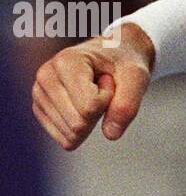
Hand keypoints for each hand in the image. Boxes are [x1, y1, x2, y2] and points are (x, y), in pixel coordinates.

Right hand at [31, 22, 153, 149]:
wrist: (112, 55)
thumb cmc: (123, 64)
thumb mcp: (136, 77)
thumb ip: (127, 105)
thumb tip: (111, 135)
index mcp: (66, 61)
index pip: (90, 107)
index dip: (109, 99)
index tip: (108, 79)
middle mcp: (45, 76)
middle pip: (78, 124)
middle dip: (100, 112)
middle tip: (102, 88)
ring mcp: (38, 94)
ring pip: (71, 134)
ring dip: (91, 119)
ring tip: (92, 93)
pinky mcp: (40, 110)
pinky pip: (66, 140)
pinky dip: (82, 129)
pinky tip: (82, 104)